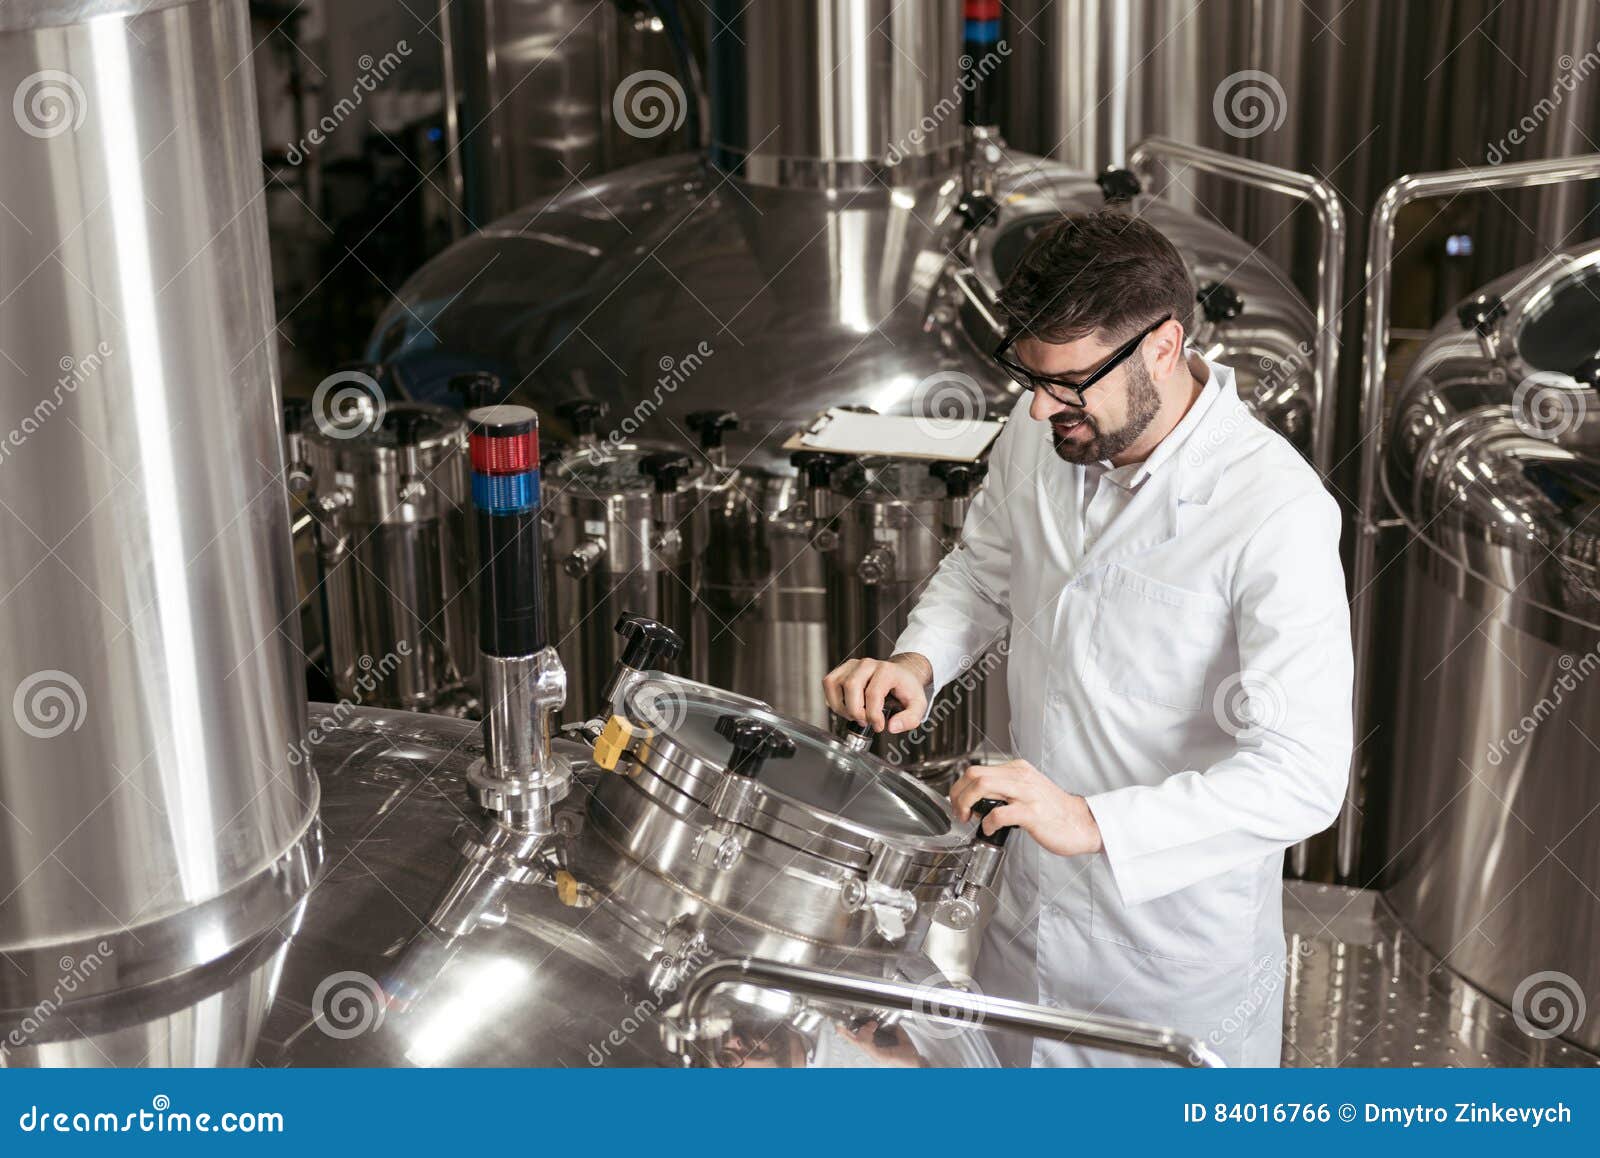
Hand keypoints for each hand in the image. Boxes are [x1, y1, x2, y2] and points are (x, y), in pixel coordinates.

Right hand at [821, 653, 930, 732]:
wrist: (902, 674)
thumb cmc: (907, 689)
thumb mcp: (918, 705)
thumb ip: (910, 719)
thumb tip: (892, 727)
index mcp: (887, 670)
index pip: (873, 693)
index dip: (873, 715)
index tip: (879, 726)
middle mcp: (868, 664)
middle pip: (851, 686)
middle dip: (856, 711)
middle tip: (865, 721)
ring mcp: (853, 665)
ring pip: (836, 684)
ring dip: (842, 707)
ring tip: (855, 715)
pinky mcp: (843, 669)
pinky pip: (829, 682)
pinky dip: (832, 699)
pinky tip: (846, 707)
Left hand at [949, 758, 1103, 857]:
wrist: (1082, 822)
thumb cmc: (1053, 810)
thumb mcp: (1026, 790)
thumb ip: (1004, 790)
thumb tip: (976, 801)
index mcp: (1017, 769)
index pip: (976, 769)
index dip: (960, 787)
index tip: (958, 803)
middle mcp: (1020, 776)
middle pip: (974, 774)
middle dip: (958, 794)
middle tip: (959, 812)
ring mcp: (1027, 794)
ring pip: (983, 786)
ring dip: (967, 804)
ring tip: (969, 819)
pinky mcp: (1032, 812)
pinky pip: (1000, 813)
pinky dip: (987, 823)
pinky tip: (990, 830)